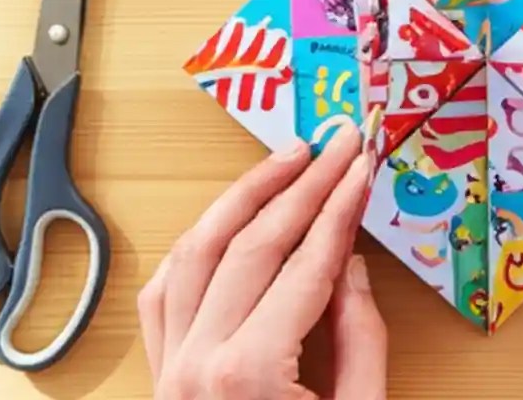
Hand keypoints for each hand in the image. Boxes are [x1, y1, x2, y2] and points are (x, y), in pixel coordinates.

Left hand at [138, 124, 387, 399]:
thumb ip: (361, 341)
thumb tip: (350, 264)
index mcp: (251, 375)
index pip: (307, 264)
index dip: (340, 207)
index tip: (361, 168)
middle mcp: (198, 363)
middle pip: (252, 245)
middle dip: (303, 186)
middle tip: (337, 147)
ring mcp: (170, 366)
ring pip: (197, 252)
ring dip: (244, 197)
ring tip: (287, 161)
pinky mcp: (160, 373)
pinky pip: (165, 290)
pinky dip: (196, 245)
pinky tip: (227, 218)